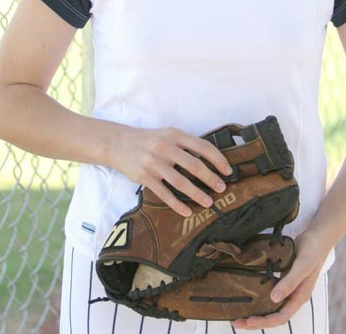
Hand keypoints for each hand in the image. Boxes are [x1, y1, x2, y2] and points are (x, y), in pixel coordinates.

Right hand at [108, 125, 232, 216]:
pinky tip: (187, 211)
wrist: (117, 144)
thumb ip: (185, 144)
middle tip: (222, 188)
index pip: (203, 147)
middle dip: (211, 179)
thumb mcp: (167, 135)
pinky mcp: (143, 177)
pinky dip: (177, 204)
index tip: (228, 170)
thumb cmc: (148, 140)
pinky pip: (164, 194)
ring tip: (209, 202)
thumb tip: (211, 160)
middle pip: (194, 165)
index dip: (218, 159)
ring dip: (197, 194)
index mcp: (174, 135)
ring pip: (181, 182)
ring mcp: (153, 163)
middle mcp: (165, 147)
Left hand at [231, 230, 330, 329]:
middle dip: (256, 321)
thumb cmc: (312, 251)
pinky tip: (248, 297)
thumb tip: (274, 299)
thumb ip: (289, 282)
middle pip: (273, 315)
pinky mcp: (282, 280)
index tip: (249, 321)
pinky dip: (258, 298)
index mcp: (300, 297)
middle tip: (236, 322)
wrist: (317, 237)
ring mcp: (288, 289)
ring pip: (270, 306)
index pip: (281, 316)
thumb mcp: (302, 266)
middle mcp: (293, 296)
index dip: (265, 321)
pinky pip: (269, 293)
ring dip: (256, 312)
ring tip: (238, 315)